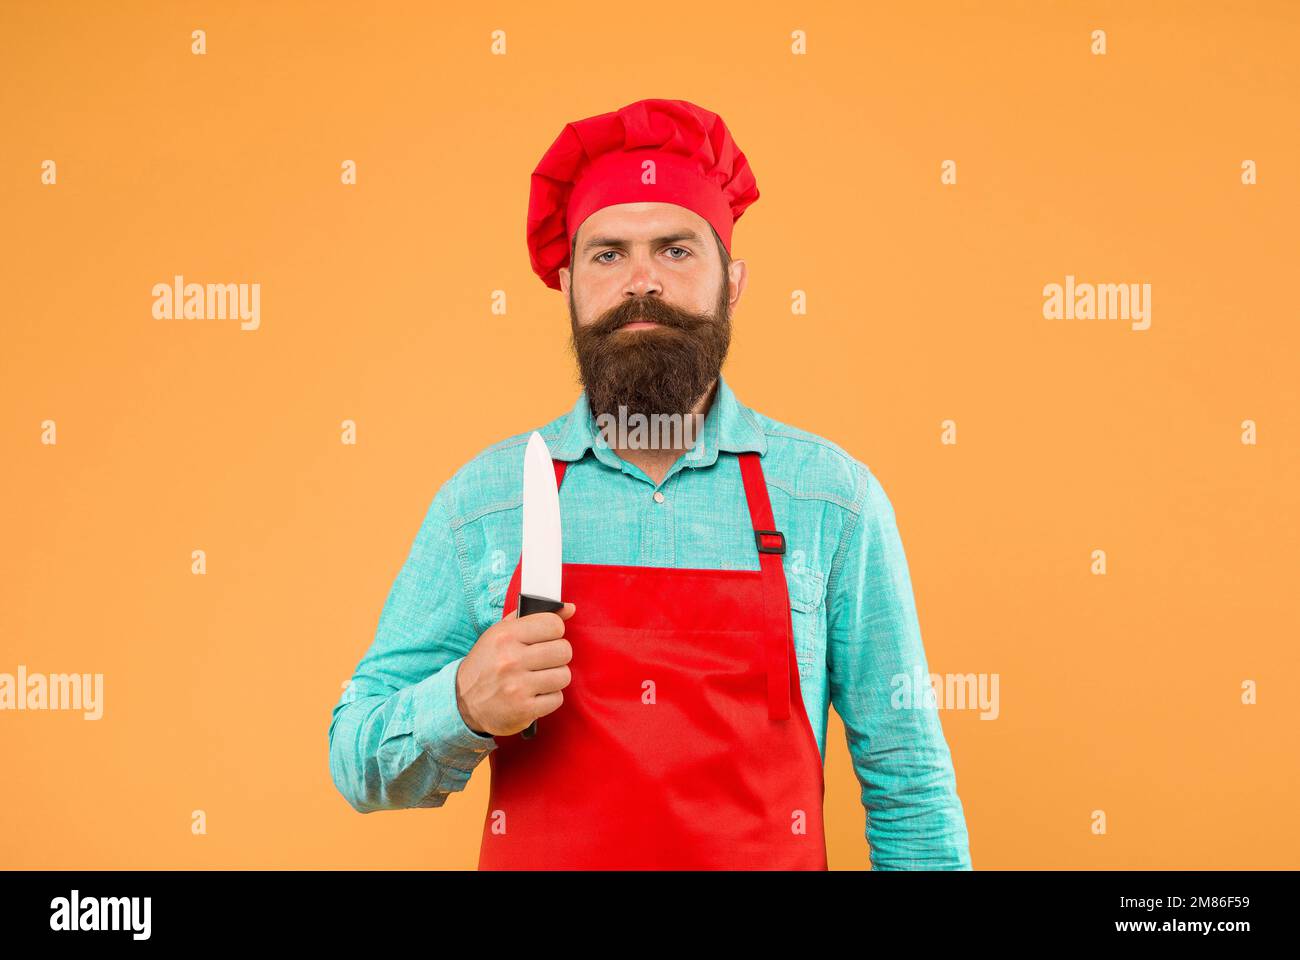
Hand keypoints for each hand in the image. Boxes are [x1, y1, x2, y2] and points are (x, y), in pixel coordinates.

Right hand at [455, 601, 575, 736]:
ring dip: (555, 678)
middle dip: (558, 655)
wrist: (462, 700)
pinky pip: (557, 699)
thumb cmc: (488, 662)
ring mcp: (517, 686)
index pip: (554, 624)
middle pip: (563, 650)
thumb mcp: (502, 633)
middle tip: (544, 660)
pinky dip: (549, 698)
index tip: (546, 639)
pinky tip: (534, 695)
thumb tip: (570, 608)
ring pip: (564, 675)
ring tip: (539, 678)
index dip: (554, 632)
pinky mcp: (523, 709)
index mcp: (505, 635)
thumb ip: (534, 616)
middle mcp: (510, 659)